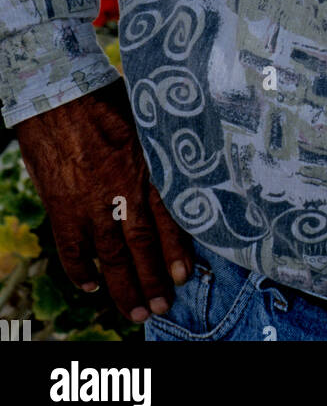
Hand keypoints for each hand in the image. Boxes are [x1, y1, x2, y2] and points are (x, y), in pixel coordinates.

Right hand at [14, 78, 192, 322]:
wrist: (58, 93)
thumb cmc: (107, 96)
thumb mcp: (148, 116)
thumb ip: (163, 145)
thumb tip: (189, 152)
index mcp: (146, 168)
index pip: (168, 218)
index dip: (177, 250)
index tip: (185, 276)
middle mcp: (121, 192)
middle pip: (141, 246)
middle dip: (153, 279)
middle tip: (162, 307)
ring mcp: (90, 203)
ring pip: (110, 256)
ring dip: (123, 286)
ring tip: (134, 312)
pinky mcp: (62, 207)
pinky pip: (71, 249)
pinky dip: (79, 271)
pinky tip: (90, 286)